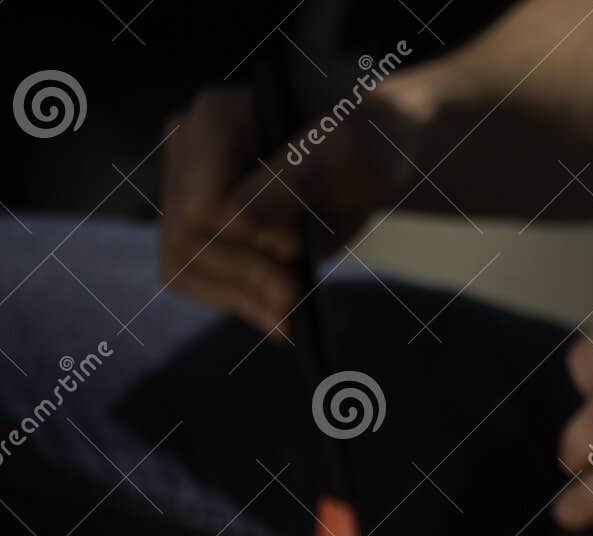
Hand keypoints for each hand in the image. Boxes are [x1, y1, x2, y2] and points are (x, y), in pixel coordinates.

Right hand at [158, 81, 424, 334]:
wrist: (369, 163)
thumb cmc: (365, 146)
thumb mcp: (348, 155)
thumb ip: (295, 180)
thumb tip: (238, 223)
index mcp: (215, 118)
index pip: (203, 204)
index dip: (247, 239)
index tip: (296, 248)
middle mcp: (186, 152)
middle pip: (187, 240)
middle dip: (246, 278)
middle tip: (297, 304)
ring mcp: (184, 192)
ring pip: (182, 267)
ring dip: (242, 301)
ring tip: (295, 319)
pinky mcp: (198, 230)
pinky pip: (197, 281)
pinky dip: (242, 304)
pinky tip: (285, 318)